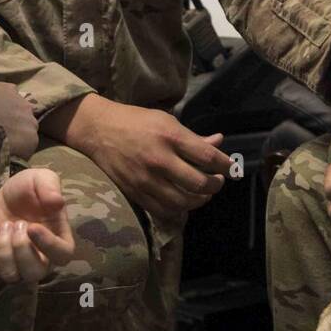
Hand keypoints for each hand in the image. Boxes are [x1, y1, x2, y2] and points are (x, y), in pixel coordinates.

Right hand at [0, 81, 38, 158]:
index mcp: (7, 89)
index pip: (10, 97)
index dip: (1, 108)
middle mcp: (23, 102)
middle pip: (20, 113)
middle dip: (11, 122)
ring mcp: (29, 121)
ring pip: (25, 130)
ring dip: (16, 136)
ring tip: (2, 147)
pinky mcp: (32, 139)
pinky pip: (27, 146)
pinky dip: (19, 151)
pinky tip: (6, 155)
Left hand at [0, 167, 74, 282]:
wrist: (0, 194)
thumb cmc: (27, 189)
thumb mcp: (41, 178)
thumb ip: (50, 187)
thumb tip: (58, 202)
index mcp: (59, 238)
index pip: (63, 255)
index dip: (49, 245)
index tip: (32, 226)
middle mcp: (41, 258)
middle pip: (35, 274)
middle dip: (20, 249)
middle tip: (15, 223)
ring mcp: (18, 266)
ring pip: (11, 275)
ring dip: (3, 248)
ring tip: (3, 225)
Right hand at [53, 94, 230, 220]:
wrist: (98, 130)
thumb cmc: (136, 122)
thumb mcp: (166, 121)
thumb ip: (193, 137)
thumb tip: (219, 141)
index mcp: (170, 136)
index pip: (207, 157)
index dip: (225, 165)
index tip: (232, 168)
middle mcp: (159, 160)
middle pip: (199, 183)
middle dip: (215, 185)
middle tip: (217, 180)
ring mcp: (146, 179)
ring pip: (183, 202)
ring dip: (199, 200)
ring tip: (203, 193)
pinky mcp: (135, 192)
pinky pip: (163, 210)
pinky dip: (178, 209)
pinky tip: (183, 201)